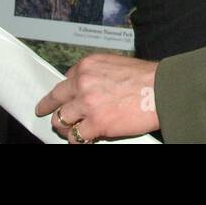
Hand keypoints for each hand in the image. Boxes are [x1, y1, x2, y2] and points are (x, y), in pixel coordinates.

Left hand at [35, 53, 159, 142]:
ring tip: (69, 131)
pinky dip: (78, 140)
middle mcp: (83, 83)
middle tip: (43, 112)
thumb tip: (86, 89)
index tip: (58, 97)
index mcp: (87, 65)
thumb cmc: (145, 78)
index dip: (63, 91)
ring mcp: (87, 104)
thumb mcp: (115, 64)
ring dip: (64, 127)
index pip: (65, 79)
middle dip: (48, 107)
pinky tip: (83, 139)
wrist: (162, 90)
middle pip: (56, 99)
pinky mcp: (95, 124)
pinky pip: (75, 136)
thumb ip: (96, 75)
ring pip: (61, 120)